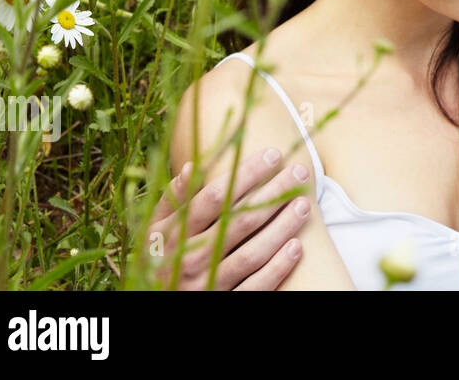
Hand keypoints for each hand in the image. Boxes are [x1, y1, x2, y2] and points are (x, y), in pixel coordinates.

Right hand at [144, 148, 310, 289]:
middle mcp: (190, 259)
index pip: (213, 197)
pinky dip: (277, 268)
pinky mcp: (223, 303)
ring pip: (251, 254)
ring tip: (304, 204)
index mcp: (173, 234)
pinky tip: (297, 247)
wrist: (154, 303)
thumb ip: (173, 199)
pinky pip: (255, 287)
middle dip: (272, 193)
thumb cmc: (161, 258)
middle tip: (300, 172)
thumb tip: (192, 166)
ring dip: (281, 228)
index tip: (273, 155)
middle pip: (238, 221)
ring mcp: (206, 284)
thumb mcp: (155, 229)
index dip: (245, 174)